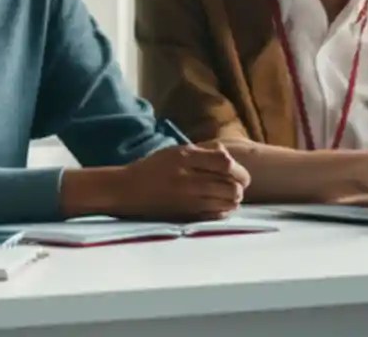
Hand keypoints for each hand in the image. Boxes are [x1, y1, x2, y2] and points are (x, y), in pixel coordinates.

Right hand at [113, 144, 250, 220]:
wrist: (128, 190)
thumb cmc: (153, 168)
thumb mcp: (175, 151)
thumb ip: (202, 152)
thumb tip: (228, 155)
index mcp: (186, 158)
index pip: (225, 163)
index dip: (239, 169)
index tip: (238, 172)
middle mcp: (189, 179)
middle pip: (231, 185)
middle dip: (240, 186)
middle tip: (238, 185)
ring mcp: (188, 199)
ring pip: (227, 202)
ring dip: (233, 199)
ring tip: (229, 196)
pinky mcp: (186, 214)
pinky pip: (217, 215)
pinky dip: (224, 211)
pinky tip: (220, 206)